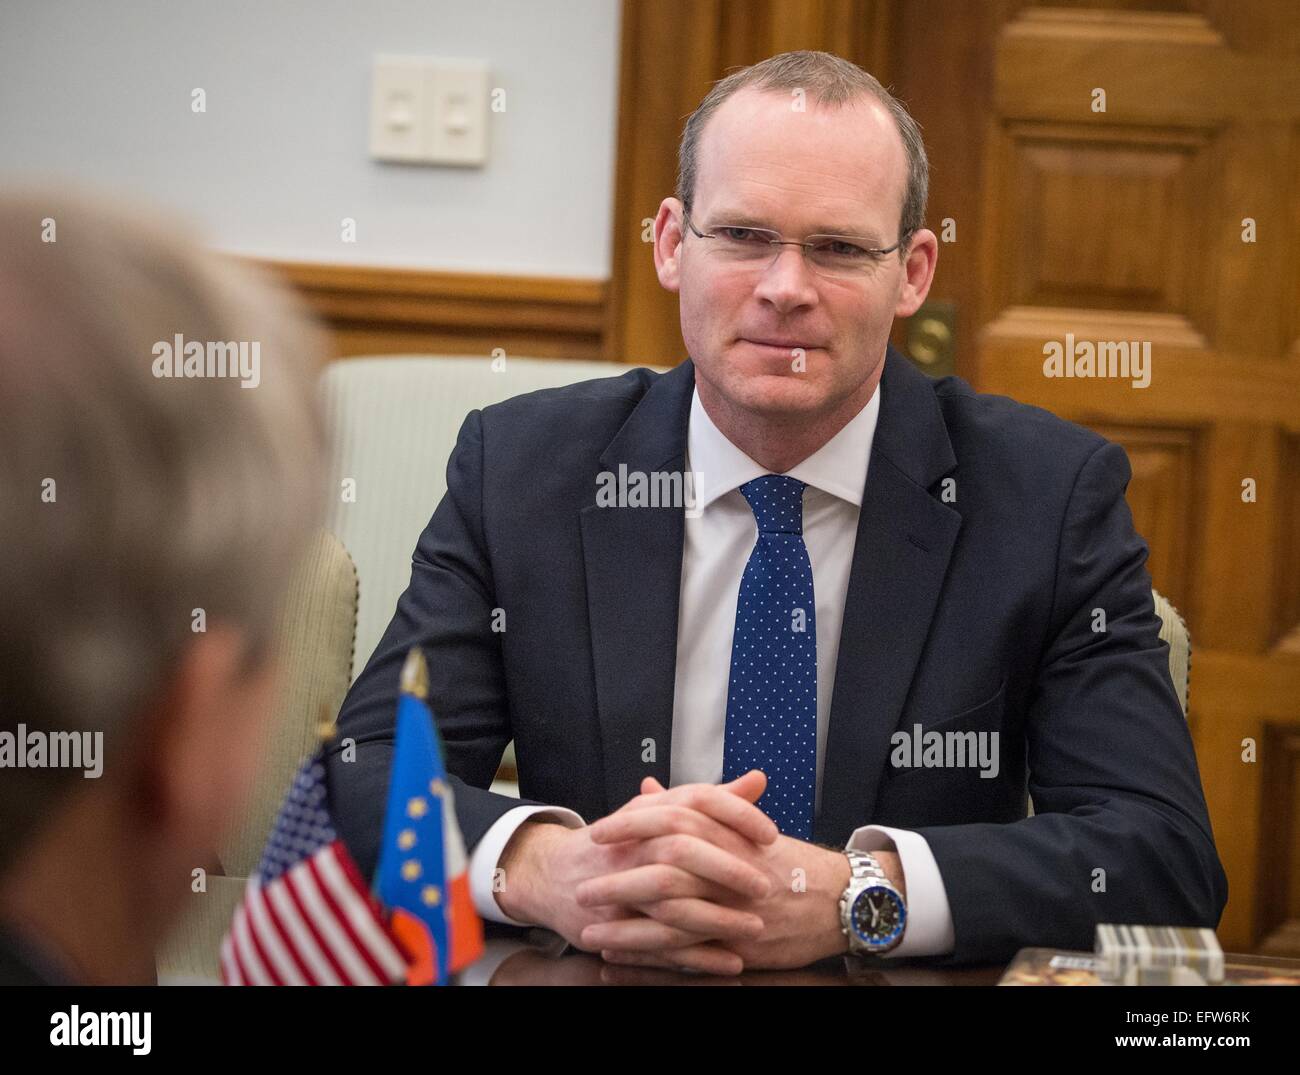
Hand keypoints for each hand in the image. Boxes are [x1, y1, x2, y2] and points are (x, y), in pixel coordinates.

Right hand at [495, 772, 778, 973]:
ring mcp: (620, 885)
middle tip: (764, 886)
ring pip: (670, 901)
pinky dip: (698, 956)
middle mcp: (634, 843)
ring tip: (754, 928)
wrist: (556, 874)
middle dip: (727, 869)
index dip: (735, 815)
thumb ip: (713, 800)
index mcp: (651, 811)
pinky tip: (730, 961)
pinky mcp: (615, 925)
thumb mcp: (662, 812)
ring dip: (716, 918)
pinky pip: (660, 944)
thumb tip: (758, 779)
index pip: (695, 801)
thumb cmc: (622, 842)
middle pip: (681, 849)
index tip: (769, 835)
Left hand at [584, 776, 906, 972]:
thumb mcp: (742, 825)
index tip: (599, 832)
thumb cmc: (788, 861)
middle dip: (619, 883)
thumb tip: (648, 787)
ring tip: (590, 932)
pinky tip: (621, 960)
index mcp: (729, 834)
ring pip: (673, 920)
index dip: (631, 826)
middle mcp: (731, 871)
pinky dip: (651, 958)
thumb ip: (693, 806)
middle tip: (583, 888)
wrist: (840, 899)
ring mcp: (736, 910)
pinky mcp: (740, 945)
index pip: (673, 822)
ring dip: (627, 929)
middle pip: (666, 874)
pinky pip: (689, 955)